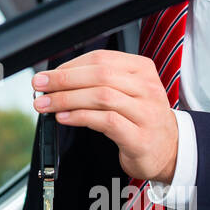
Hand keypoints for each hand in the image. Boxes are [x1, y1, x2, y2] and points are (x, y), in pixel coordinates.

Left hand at [32, 49, 177, 183]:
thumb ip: (99, 82)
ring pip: (101, 96)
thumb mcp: (127, 92)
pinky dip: (80, 117)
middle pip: (99, 75)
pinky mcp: (140, 137)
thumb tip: (56, 79)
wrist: (169, 151)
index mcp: (141, 70)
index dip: (69, 66)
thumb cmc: (141, 118)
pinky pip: (106, 121)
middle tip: (40, 87)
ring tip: (45, 105)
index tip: (47, 75)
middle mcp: (146, 88)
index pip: (101, 59)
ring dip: (66, 99)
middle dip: (63, 80)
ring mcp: (146, 113)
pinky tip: (64, 118)